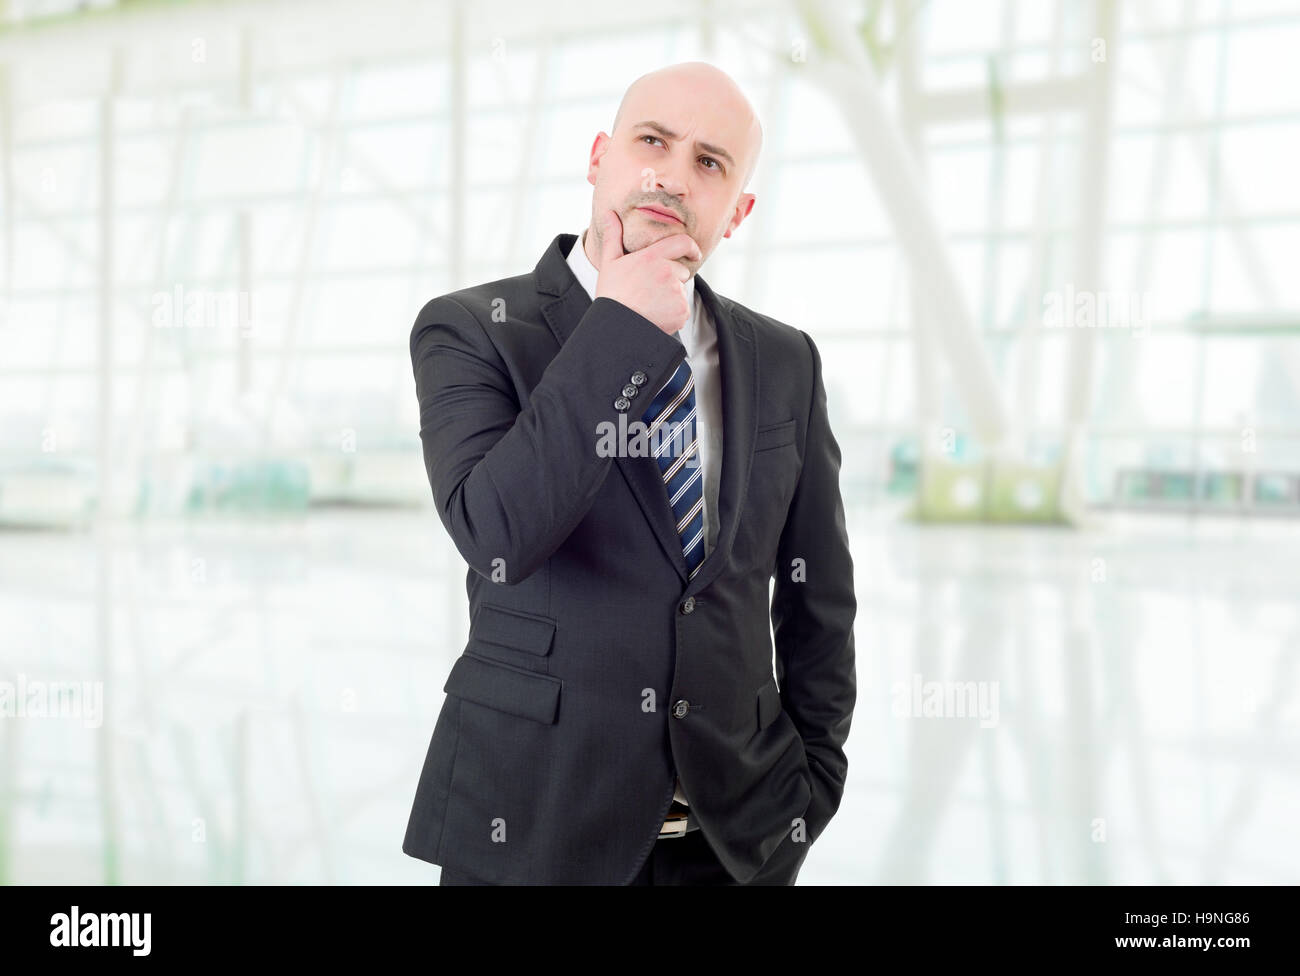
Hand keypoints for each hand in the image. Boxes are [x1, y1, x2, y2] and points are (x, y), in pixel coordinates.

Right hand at [593, 210, 700, 334]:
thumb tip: (609, 213)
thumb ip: (613, 236)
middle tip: (650, 291)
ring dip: (671, 297)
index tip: (693, 253)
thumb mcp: (610, 263)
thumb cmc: (611, 295)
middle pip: (681, 271)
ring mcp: (675, 292)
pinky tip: (656, 316)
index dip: (691, 247)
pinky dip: (673, 314)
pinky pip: (682, 310)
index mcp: (652, 257)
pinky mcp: (681, 310)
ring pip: (680, 291)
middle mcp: (667, 271)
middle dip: (671, 279)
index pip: (683, 242)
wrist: (616, 327)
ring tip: (650, 305)